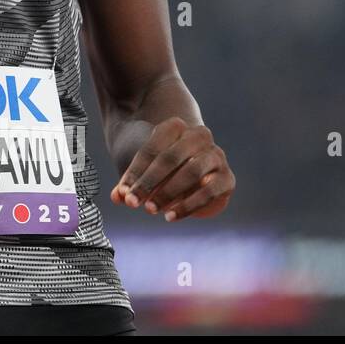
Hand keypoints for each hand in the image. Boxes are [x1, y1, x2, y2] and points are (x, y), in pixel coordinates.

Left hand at [110, 117, 234, 221]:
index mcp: (175, 127)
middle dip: (149, 183)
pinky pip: (209, 192)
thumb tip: (117, 197)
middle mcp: (198, 136)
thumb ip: (129, 183)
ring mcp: (216, 156)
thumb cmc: (161, 166)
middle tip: (134, 203)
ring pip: (192, 172)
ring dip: (168, 193)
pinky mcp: (227, 178)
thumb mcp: (143, 170)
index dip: (135, 172)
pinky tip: (170, 217)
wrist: (194, 168)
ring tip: (150, 209)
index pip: (151, 149)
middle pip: (170, 158)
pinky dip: (188, 206)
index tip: (123, 192)